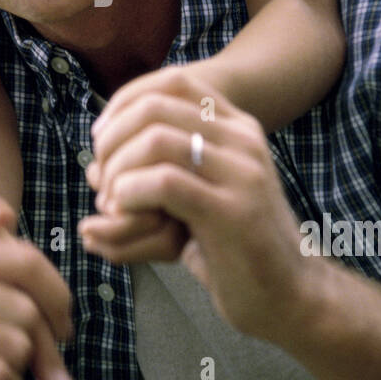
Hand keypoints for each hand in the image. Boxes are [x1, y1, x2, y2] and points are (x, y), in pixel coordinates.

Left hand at [81, 74, 314, 342]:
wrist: (290, 298)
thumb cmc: (234, 250)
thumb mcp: (196, 198)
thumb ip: (155, 173)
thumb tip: (90, 170)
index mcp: (239, 128)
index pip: (172, 81)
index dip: (124, 103)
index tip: (101, 140)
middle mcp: (244, 140)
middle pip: (155, 108)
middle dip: (112, 140)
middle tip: (100, 179)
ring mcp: (242, 173)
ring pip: (156, 140)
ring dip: (117, 170)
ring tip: (110, 203)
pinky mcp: (232, 212)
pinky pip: (165, 182)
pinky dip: (130, 193)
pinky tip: (123, 213)